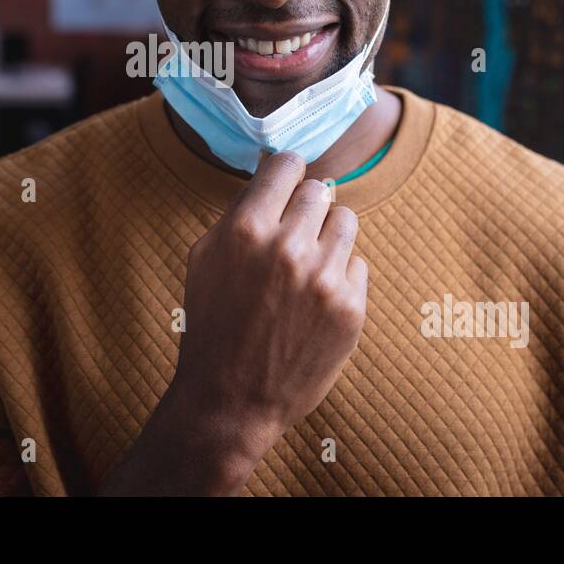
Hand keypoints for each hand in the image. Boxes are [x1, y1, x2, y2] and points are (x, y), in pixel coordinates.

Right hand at [172, 150, 368, 461]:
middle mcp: (289, 249)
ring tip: (306, 265)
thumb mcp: (205, 259)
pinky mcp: (351, 309)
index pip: (287, 164)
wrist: (231, 400)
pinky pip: (358, 264)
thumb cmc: (213, 325)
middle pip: (319, 190)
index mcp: (247, 230)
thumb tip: (273, 172)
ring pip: (345, 221)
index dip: (285, 173)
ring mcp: (325, 279)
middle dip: (304, 208)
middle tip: (291, 235)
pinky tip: (314, 301)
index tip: (284, 185)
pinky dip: (339, 276)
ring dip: (328, 236)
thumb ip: (239, 211)